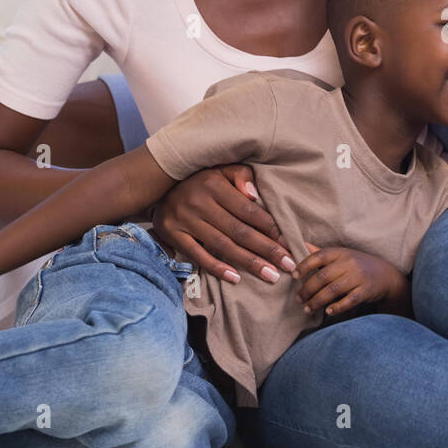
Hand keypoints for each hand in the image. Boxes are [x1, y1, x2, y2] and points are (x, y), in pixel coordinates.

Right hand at [151, 165, 292, 284]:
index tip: (289, 243)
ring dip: (249, 263)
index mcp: (215, 185)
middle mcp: (200, 203)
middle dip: (267, 250)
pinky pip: (198, 255)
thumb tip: (255, 195)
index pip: (249, 211)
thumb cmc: (200, 179)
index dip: (271, 228)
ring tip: (271, 275)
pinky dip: (217, 268)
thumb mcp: (221, 169)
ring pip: (223, 245)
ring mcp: (185, 220)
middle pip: (240, 231)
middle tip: (289, 265)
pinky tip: (236, 278)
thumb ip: (241, 176)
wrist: (157, 187)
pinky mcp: (173, 235)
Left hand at [292, 246, 406, 316]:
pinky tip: (328, 311)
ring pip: (333, 290)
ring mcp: (358, 277)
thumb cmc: (359, 265)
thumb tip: (303, 245)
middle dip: (307, 289)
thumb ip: (323, 253)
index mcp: (341, 252)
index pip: (319, 256)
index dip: (304, 265)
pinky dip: (337, 307)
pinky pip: (349, 300)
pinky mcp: (366, 291)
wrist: (387, 275)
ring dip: (317, 301)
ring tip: (308, 308)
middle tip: (299, 299)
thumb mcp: (344, 255)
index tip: (293, 276)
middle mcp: (349, 263)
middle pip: (323, 276)